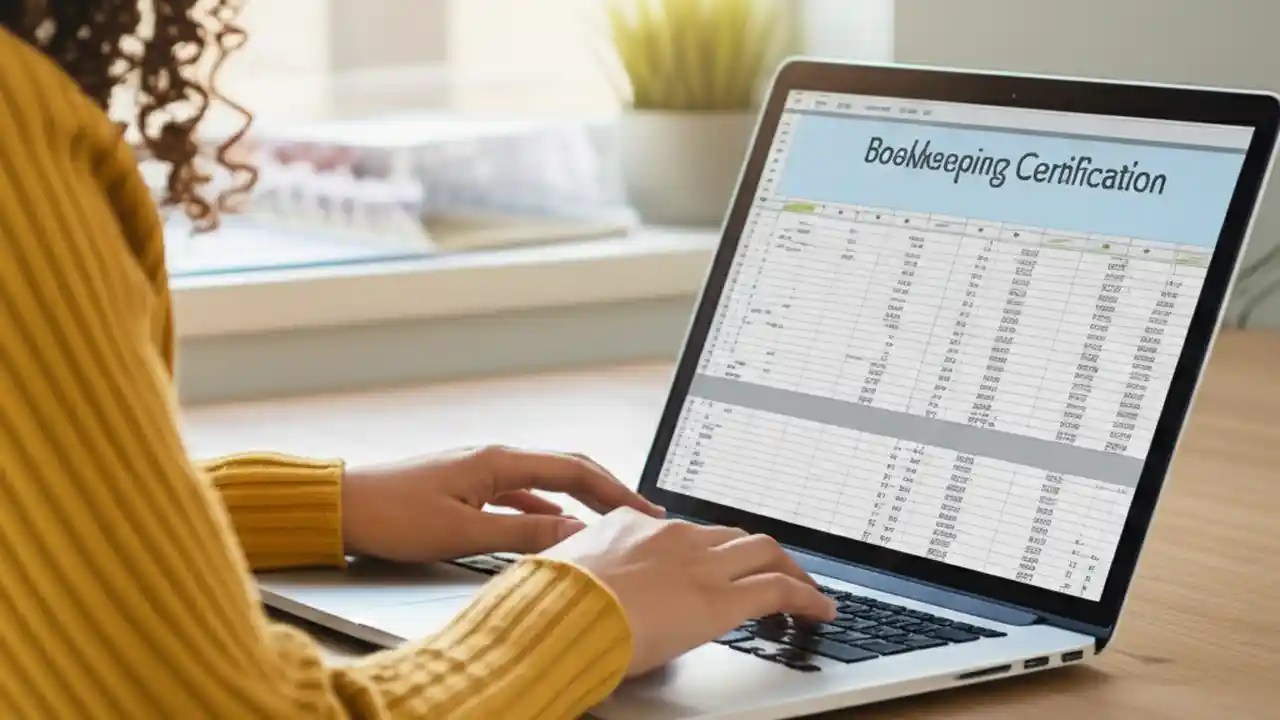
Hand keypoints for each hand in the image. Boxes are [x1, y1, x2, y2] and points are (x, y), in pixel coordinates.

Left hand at [341, 445, 663, 562]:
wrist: (341, 506)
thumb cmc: (393, 515)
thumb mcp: (463, 533)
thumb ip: (523, 534)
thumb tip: (576, 534)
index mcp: (499, 461)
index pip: (574, 472)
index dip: (614, 491)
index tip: (645, 511)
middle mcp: (495, 458)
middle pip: (567, 470)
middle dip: (608, 490)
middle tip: (643, 513)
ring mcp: (482, 470)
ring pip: (546, 483)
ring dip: (580, 500)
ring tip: (610, 520)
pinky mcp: (468, 486)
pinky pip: (522, 495)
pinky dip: (548, 510)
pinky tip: (557, 526)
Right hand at [540, 507, 836, 675]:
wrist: (558, 615)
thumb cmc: (547, 604)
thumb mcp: (556, 575)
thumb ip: (579, 574)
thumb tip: (576, 588)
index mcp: (629, 525)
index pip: (682, 532)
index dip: (705, 550)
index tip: (711, 565)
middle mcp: (671, 534)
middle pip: (731, 535)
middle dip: (756, 553)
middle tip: (773, 571)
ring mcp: (699, 562)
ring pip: (764, 551)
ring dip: (789, 569)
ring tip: (804, 590)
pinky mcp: (721, 597)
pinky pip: (780, 588)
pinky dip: (806, 596)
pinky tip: (819, 610)